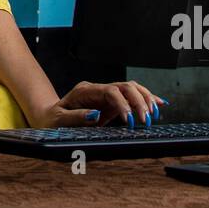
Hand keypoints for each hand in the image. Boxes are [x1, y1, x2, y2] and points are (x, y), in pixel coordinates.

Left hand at [30, 80, 167, 129]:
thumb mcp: (59, 120)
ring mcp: (105, 95)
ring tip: (155, 113)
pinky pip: (131, 98)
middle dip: (139, 101)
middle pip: (124, 87)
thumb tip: (95, 115)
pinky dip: (145, 100)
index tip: (131, 120)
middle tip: (146, 120)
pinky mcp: (111, 103)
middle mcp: (98, 89)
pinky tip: (159, 104)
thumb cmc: (52, 120)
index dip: (123, 103)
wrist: (49, 117)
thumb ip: (76, 117)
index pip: (110, 91)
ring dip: (145, 99)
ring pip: (131, 89)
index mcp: (85, 91)